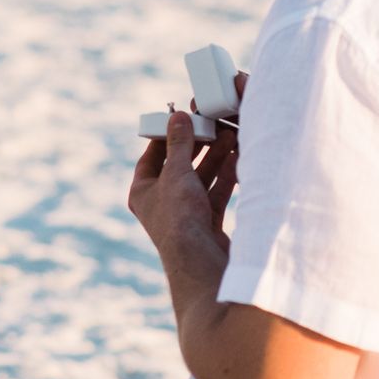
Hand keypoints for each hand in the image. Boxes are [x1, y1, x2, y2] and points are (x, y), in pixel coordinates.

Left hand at [128, 109, 238, 258]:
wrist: (199, 261)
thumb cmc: (179, 217)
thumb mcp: (176, 172)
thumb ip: (179, 143)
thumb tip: (177, 117)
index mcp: (142, 192)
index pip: (151, 157)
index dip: (165, 137)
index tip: (181, 119)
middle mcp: (161, 203)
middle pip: (179, 166)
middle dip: (197, 146)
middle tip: (212, 126)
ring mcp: (184, 215)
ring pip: (200, 179)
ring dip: (215, 158)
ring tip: (230, 137)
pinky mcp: (206, 223)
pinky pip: (215, 194)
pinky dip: (225, 177)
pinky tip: (236, 159)